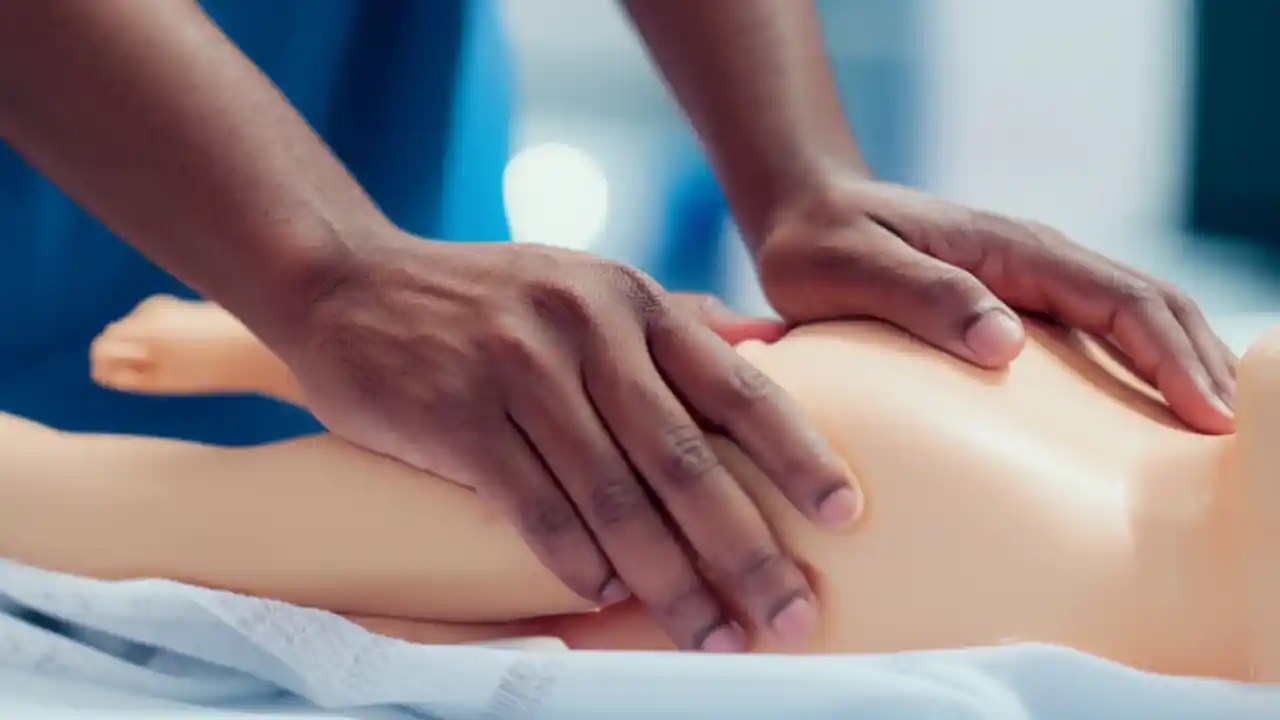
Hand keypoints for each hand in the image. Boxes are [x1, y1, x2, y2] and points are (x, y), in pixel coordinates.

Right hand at [279, 231, 860, 651]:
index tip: (846, 516)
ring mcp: (520, 369)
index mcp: (632, 302)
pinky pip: (533, 503)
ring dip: (669, 579)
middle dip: (746, 547)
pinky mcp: (458, 413)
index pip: (736, 384)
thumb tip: (768, 347)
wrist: (352, 284)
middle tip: (793, 614)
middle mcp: (586, 329)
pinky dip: (575, 559)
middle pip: (685, 457)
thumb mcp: (587, 285)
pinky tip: (606, 600)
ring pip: (614, 495)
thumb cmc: (486, 298)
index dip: (798, 453)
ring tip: (714, 635)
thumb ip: (678, 317)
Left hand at [756, 177, 1236, 433]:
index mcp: (1012, 249)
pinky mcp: (1014, 305)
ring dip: (1180, 366)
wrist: (803, 213)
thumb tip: (1006, 342)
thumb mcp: (853, 268)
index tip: (1210, 417)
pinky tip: (1144, 417)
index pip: (1121, 299)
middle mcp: (1035, 260)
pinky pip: (1097, 332)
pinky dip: (1139, 366)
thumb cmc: (819, 244)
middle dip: (1200, 366)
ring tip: (1211, 435)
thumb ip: (923, 296)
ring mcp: (1029, 281)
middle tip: (1234, 440)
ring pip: (1133, 317)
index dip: (1172, 357)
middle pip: (1149, 305)